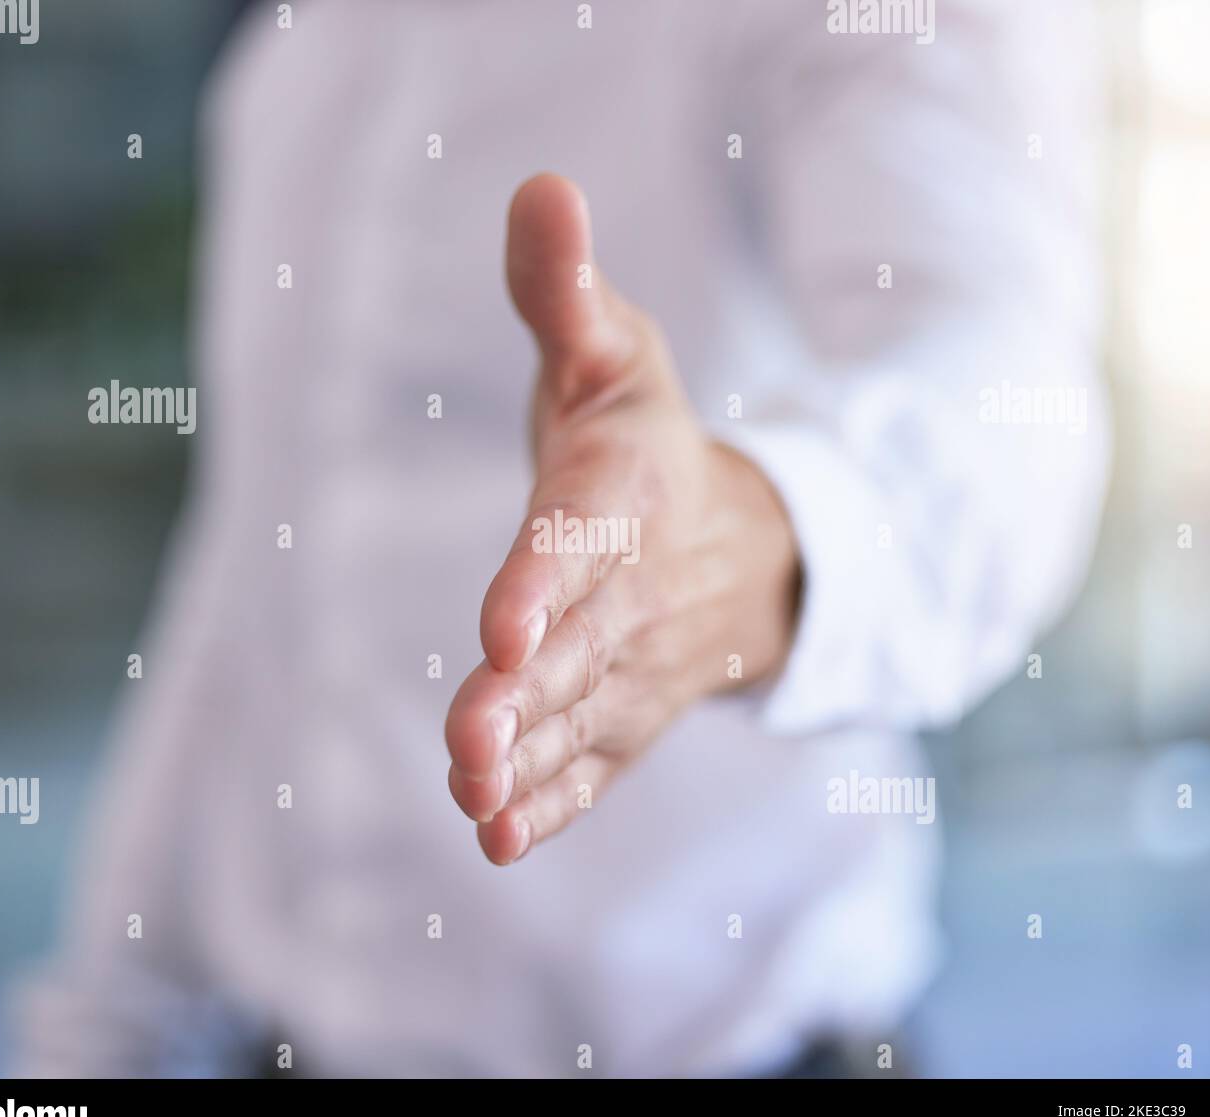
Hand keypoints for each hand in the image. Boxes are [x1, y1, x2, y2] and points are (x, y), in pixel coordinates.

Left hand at [445, 174, 800, 863]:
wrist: (743, 543)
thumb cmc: (649, 442)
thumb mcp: (616, 352)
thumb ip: (566, 288)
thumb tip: (538, 185)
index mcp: (625, 496)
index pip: (582, 540)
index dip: (544, 582)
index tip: (502, 629)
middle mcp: (634, 590)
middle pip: (575, 648)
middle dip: (523, 698)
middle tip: (466, 746)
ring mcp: (635, 662)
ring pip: (580, 715)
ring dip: (527, 762)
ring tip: (472, 800)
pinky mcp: (627, 711)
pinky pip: (596, 761)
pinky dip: (554, 801)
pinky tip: (500, 838)